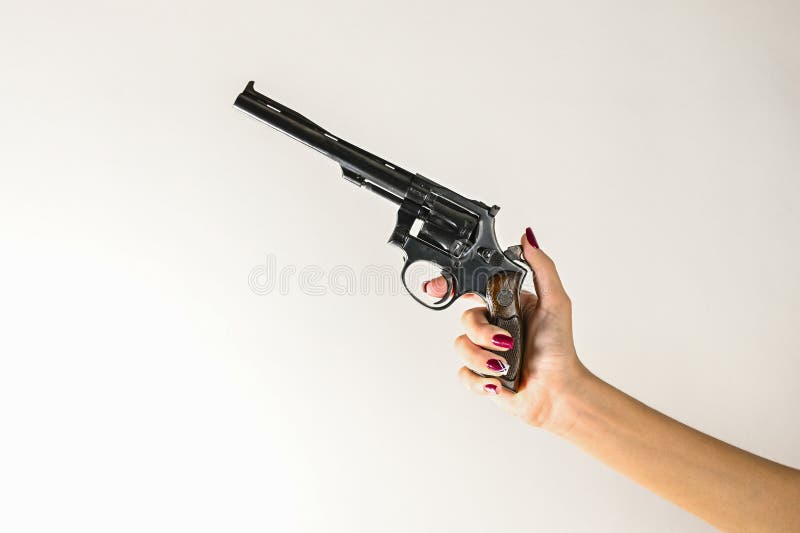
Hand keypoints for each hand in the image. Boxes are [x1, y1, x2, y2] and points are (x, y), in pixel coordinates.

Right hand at [425, 228, 588, 433]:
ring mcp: (485, 350)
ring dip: (483, 359)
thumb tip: (528, 238)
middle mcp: (493, 325)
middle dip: (482, 333)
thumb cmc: (559, 350)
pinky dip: (480, 379)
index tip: (439, 287)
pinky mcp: (480, 375)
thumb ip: (542, 268)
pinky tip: (498, 382)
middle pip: (465, 318)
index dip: (452, 285)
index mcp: (506, 305)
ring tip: (505, 366)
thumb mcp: (556, 302)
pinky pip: (462, 373)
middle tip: (503, 341)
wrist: (556, 393)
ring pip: (461, 347)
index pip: (473, 288)